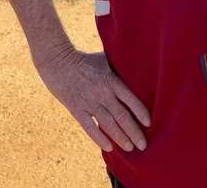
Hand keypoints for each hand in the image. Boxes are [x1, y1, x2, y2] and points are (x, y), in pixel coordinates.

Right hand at [35, 48, 151, 152]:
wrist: (57, 60)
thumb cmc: (83, 58)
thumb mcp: (104, 59)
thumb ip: (117, 68)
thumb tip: (135, 66)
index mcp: (111, 80)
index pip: (130, 99)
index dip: (141, 113)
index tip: (149, 124)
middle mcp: (102, 93)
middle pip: (122, 116)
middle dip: (134, 132)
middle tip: (143, 145)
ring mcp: (88, 102)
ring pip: (108, 124)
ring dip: (120, 138)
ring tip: (130, 148)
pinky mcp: (75, 108)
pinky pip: (89, 126)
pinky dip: (99, 138)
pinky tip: (108, 147)